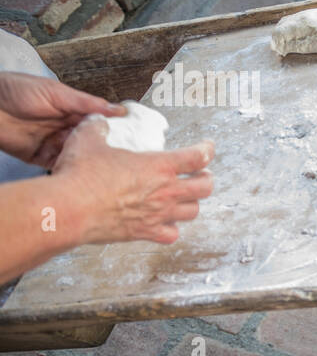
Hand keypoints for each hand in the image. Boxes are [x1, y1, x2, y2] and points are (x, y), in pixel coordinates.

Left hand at [0, 71, 123, 167]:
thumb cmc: (14, 90)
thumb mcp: (55, 92)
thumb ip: (85, 103)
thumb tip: (117, 109)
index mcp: (73, 111)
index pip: (101, 121)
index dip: (116, 129)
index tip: (134, 137)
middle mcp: (66, 128)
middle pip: (92, 141)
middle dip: (105, 148)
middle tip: (120, 155)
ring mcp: (54, 144)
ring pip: (79, 155)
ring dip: (88, 160)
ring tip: (102, 165)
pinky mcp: (41, 157)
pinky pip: (60, 165)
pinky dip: (69, 168)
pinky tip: (79, 169)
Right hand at [52, 119, 214, 245]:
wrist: (69, 209)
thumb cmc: (80, 175)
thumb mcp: (88, 139)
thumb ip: (99, 127)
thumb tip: (99, 120)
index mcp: (159, 166)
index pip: (198, 156)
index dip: (208, 150)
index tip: (208, 147)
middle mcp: (165, 191)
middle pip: (206, 187)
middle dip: (206, 179)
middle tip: (201, 175)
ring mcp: (158, 215)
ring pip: (193, 211)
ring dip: (191, 203)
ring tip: (185, 198)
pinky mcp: (146, 233)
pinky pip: (171, 235)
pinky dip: (172, 229)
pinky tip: (165, 224)